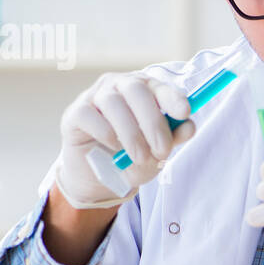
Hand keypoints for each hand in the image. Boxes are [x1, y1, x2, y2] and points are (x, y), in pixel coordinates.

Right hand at [55, 71, 195, 209]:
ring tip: (139, 157)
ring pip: (113, 103)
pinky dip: (105, 133)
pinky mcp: (75, 112)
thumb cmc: (132, 157)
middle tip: (162, 151)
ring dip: (131, 134)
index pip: (159, 87)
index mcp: (145, 91)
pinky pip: (90, 115)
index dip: (172, 98)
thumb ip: (173, 138)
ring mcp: (95, 96)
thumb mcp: (157, 153)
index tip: (184, 113)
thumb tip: (189, 126)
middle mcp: (120, 86)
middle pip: (136, 90)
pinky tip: (112, 146)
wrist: (99, 177)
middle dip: (153, 122)